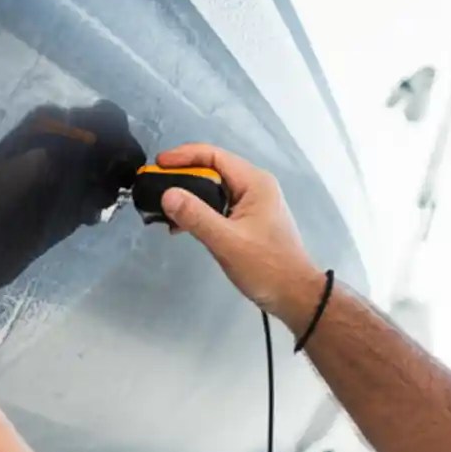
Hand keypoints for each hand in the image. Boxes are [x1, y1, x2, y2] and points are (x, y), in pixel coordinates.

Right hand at [156, 144, 323, 327]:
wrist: (294, 296)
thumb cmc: (266, 267)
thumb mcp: (227, 241)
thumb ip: (196, 216)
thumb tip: (167, 194)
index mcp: (255, 183)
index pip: (214, 156)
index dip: (184, 156)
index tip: (158, 164)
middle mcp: (255, 187)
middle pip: (213, 171)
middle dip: (183, 178)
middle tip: (155, 189)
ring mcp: (253, 204)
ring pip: (214, 191)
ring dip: (190, 199)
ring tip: (164, 212)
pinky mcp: (249, 222)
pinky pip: (219, 208)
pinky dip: (200, 213)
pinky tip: (182, 227)